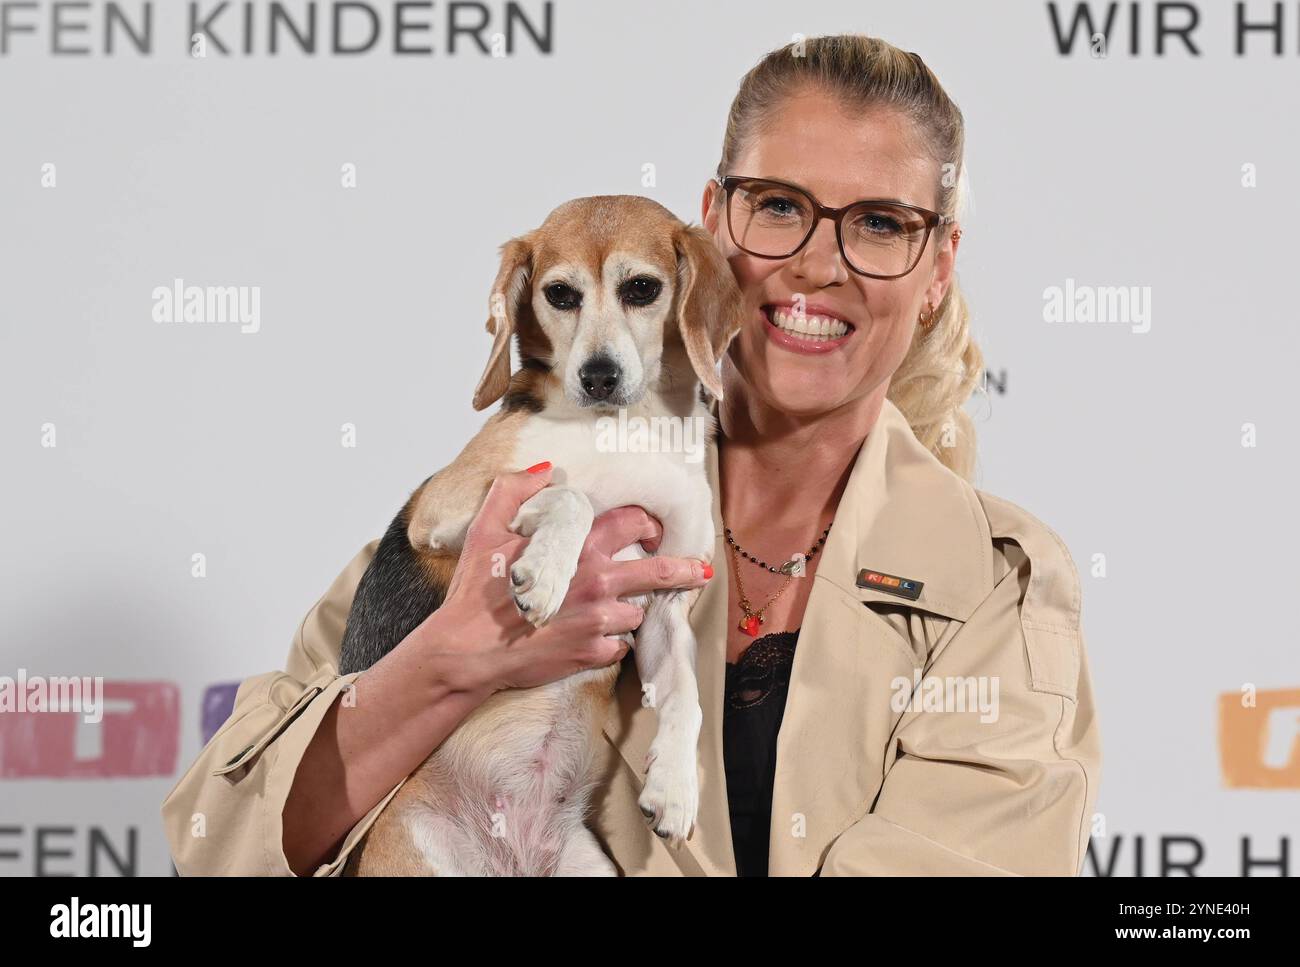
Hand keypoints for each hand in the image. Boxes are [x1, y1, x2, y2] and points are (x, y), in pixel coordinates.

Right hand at [411, 464, 711, 694]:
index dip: (649, 524)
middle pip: (659, 572)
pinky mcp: (592, 653)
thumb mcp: (487, 529)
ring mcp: (598, 620)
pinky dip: (611, 642)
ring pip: (638, 612)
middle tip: (699, 571)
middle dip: (685, 570)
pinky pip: (620, 646)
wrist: (466, 650)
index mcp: (578, 546)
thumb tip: (544, 469)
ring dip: (630, 610)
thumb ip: (514, 490)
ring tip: (610, 610)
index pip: (633, 523)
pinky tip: (590, 637)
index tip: (656, 531)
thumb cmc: (475, 591)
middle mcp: (597, 581)